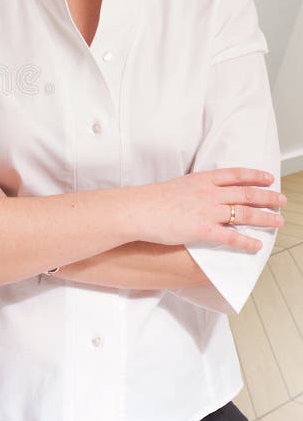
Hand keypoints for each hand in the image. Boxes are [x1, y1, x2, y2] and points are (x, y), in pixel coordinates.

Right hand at [134, 168, 285, 251]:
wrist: (138, 209)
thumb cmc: (151, 199)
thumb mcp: (177, 185)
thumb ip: (195, 189)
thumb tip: (203, 193)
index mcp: (202, 179)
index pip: (235, 175)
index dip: (255, 176)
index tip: (268, 178)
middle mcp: (209, 193)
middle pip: (246, 194)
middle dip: (267, 197)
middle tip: (281, 200)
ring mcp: (208, 211)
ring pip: (244, 214)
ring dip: (264, 218)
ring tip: (277, 222)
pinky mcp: (203, 230)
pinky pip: (231, 237)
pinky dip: (246, 242)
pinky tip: (256, 245)